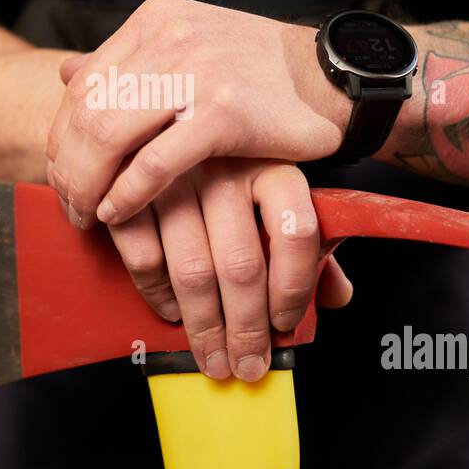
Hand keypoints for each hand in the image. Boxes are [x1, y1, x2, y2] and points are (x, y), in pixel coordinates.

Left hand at [45, 0, 351, 227]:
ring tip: (88, 214)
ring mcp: (196, 71)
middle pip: (86, 110)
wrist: (335, 79)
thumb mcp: (190, 49)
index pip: (83, 82)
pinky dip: (128, 193)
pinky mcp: (222, 112)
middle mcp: (170, 36)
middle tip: (69, 205)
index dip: (62, 135)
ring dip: (88, 184)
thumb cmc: (262, 74)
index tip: (63, 173)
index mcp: (156, 19)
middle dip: (68, 166)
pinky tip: (119, 213)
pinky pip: (155, 162)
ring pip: (109, 134)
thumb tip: (65, 72)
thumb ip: (130, 62)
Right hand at [102, 158, 352, 380]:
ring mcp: (177, 179)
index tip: (285, 326)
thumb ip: (313, 240)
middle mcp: (228, 170)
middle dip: (245, 328)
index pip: (298, 234)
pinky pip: (144, 256)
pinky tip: (171, 311)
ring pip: (194, 270)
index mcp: (274, 165)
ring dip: (204, 326)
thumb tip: (337, 297)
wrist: (166, 102)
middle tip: (246, 366)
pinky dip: (156, 294)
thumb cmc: (234, 158)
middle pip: (242, 265)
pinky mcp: (131, 188)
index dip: (293, 290)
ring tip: (213, 359)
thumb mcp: (280, 184)